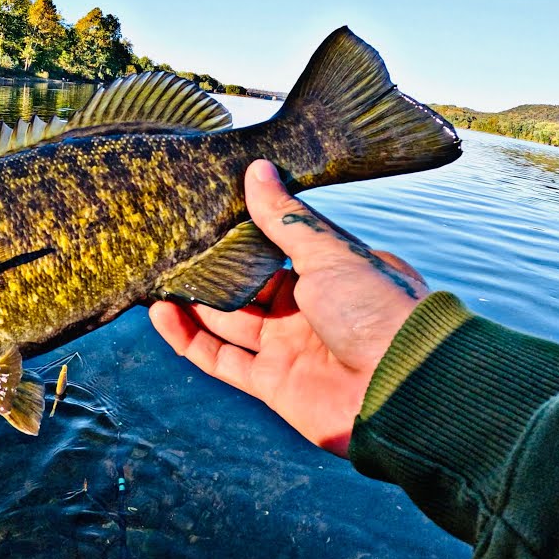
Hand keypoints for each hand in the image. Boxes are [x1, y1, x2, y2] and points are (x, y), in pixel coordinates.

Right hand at [150, 159, 426, 456]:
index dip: (244, 234)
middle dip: (212, 270)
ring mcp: (291, 348)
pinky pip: (221, 359)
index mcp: (334, 273)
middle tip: (172, 248)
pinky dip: (189, 339)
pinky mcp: (273, 384)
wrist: (402, 389)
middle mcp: (311, 310)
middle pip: (249, 286)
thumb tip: (257, 170)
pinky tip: (162, 315)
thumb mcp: (329, 252)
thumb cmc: (378, 311)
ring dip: (193, 303)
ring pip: (229, 322)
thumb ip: (285, 218)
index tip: (207, 215)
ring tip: (156, 279)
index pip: (281, 248)